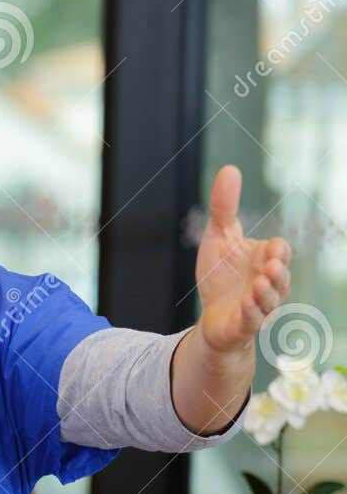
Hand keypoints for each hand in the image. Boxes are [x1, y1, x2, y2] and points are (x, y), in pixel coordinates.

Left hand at [195, 164, 292, 353]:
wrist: (212, 315)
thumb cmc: (220, 275)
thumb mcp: (218, 237)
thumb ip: (225, 207)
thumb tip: (230, 168)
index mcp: (265, 259)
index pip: (280, 251)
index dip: (277, 251)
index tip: (270, 249)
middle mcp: (268, 282)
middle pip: (282, 276)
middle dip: (278, 272)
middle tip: (269, 266)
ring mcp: (259, 305)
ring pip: (271, 300)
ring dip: (267, 293)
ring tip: (258, 285)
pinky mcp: (245, 324)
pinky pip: (253, 320)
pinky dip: (252, 313)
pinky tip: (246, 305)